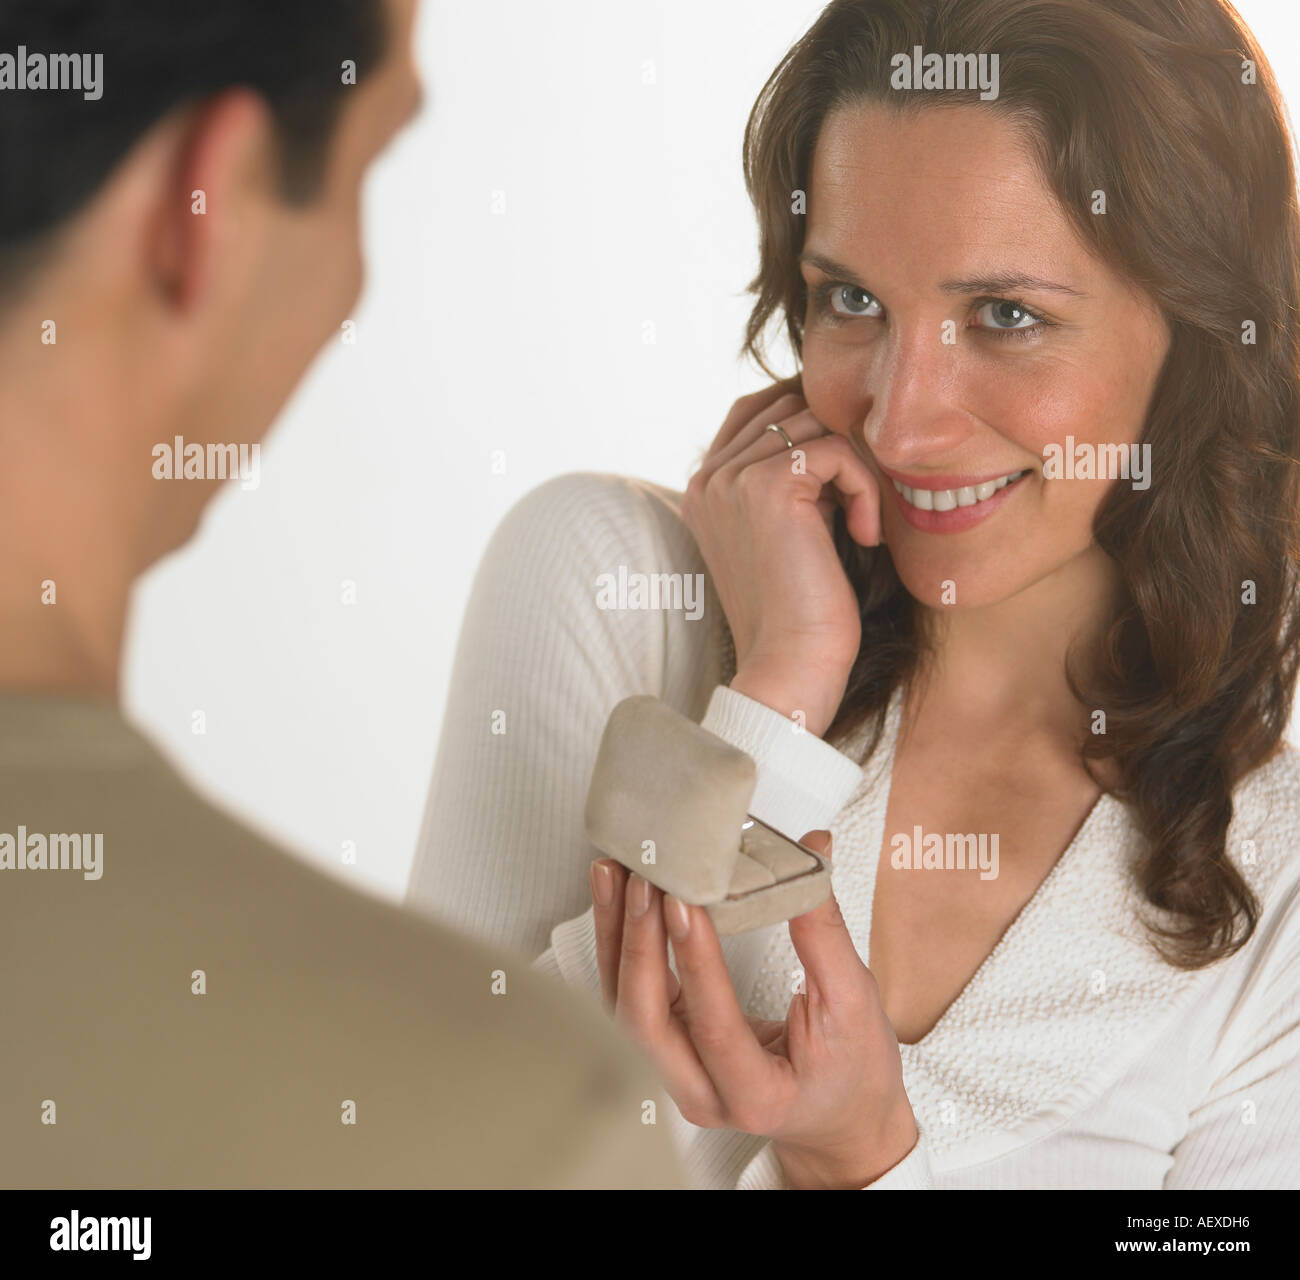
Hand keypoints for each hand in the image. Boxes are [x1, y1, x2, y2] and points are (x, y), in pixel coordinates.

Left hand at [589, 832, 916, 1188]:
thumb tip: (809, 854)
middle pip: (646, 1023)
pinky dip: (620, 942)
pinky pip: (629, 994)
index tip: (683, 902)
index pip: (713, 1026)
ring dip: (615, 935)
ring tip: (613, 873)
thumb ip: (824, 933)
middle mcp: (703, 1094)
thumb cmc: (854, 1069)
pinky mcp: (666, 1047)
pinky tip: (618, 896)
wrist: (842, 1115)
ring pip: (623, 1006)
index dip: (694, 961)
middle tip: (642, 879)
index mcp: (757, 1096)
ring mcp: (676, 1075)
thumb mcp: (854, 1003)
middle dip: (638, 944)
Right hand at [681, 378, 882, 737]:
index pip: (755, 410)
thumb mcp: (786, 532)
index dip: (809, 423)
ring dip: (855, 468)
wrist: (791, 665)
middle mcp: (709, 477)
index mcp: (703, 487)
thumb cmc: (800, 612)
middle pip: (787, 405)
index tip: (846, 468)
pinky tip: (865, 536)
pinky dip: (865, 489)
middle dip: (835, 440)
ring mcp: (733, 478)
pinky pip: (838, 450)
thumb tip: (834, 430)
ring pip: (816, 423)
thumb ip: (790, 481)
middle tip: (857, 498)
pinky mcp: (769, 486)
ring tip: (859, 523)